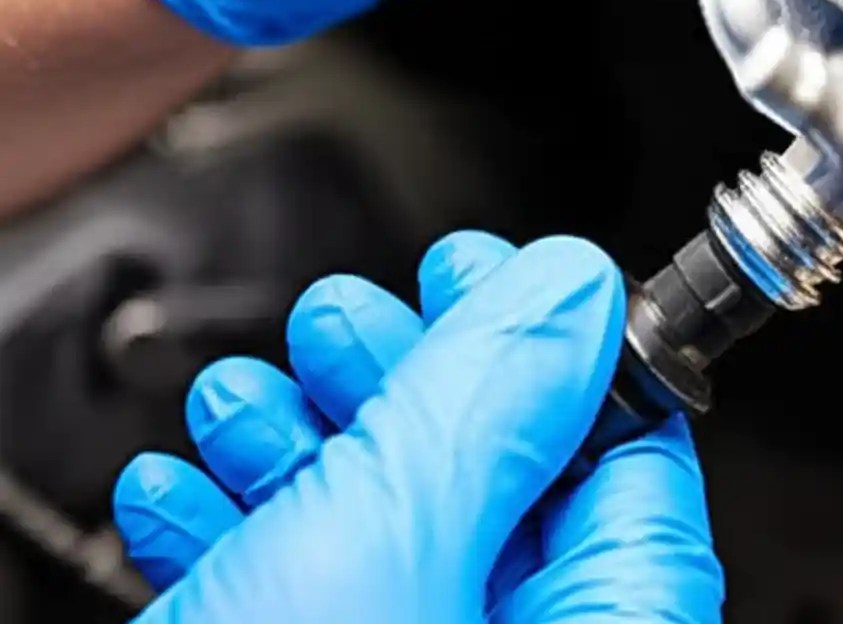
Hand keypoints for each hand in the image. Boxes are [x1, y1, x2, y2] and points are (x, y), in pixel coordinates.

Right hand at [111, 232, 724, 621]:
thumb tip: (575, 289)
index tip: (505, 280)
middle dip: (402, 377)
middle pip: (489, 476)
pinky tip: (189, 487)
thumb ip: (495, 402)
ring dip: (296, 439)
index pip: (633, 460)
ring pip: (377, 523)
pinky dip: (234, 527)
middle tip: (352, 318)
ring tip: (249, 396)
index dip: (563, 352)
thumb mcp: (402, 532)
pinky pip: (290, 583)